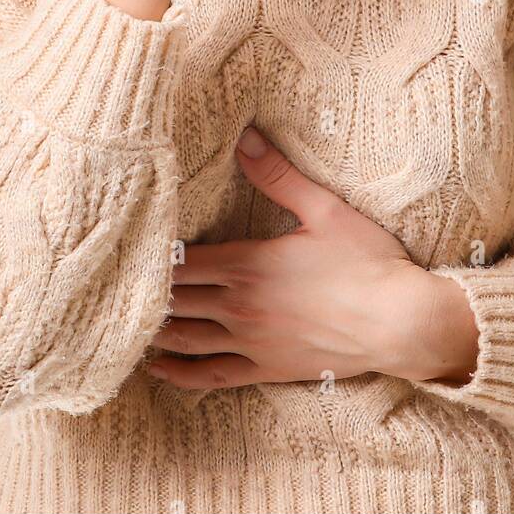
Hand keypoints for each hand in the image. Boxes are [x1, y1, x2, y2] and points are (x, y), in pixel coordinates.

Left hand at [144, 125, 478, 388]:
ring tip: (123, 321)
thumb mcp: (325, 209)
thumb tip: (245, 137)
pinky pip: (211, 375)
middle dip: (145, 289)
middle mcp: (240, 305)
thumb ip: (279, 176)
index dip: (154, 253)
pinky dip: (180, 373)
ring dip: (154, 328)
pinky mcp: (266, 368)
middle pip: (176, 298)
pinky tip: (158, 368)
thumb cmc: (367, 262)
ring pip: (185, 337)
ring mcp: (251, 342)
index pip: (183, 259)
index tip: (129, 244)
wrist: (399, 321)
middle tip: (113, 282)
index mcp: (248, 264)